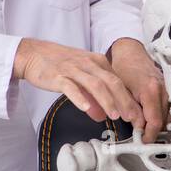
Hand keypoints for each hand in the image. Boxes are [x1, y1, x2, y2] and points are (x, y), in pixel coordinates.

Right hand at [13, 38, 142, 128]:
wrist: (33, 53)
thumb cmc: (59, 65)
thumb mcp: (81, 76)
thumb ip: (93, 95)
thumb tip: (102, 115)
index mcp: (98, 62)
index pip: (118, 81)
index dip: (129, 98)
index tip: (137, 114)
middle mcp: (89, 64)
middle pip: (112, 82)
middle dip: (124, 101)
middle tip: (132, 117)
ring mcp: (73, 69)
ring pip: (95, 85)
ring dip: (107, 101)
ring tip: (114, 116)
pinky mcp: (58, 76)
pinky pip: (71, 87)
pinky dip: (80, 98)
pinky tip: (86, 109)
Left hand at [106, 38, 168, 143]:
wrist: (129, 51)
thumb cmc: (123, 67)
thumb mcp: (121, 90)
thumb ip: (130, 110)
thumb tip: (137, 127)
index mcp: (150, 91)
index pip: (155, 120)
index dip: (149, 134)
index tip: (143, 141)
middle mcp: (162, 90)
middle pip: (163, 119)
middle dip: (154, 131)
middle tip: (143, 138)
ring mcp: (166, 89)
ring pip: (167, 114)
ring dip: (158, 123)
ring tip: (146, 130)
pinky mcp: (166, 88)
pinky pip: (167, 106)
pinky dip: (161, 114)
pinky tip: (150, 118)